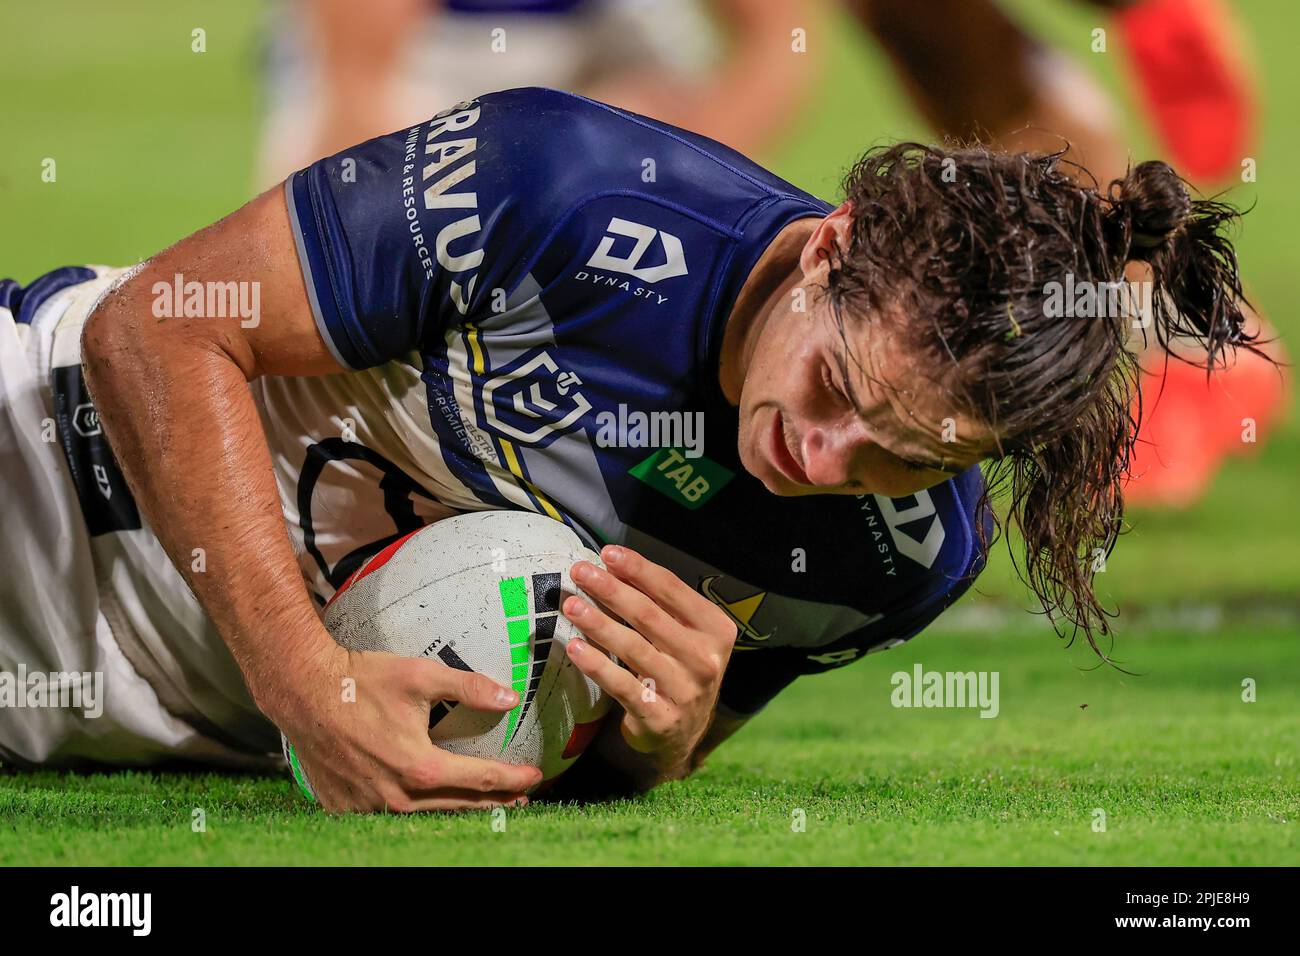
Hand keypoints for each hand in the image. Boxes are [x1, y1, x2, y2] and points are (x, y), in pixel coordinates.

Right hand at [271, 638, 542, 812]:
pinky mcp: (345, 806)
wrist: (302, 690)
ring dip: (456, 809)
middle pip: (458, 807)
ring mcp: (368, 806)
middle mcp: (395, 796)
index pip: (481, 780)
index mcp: (419, 767)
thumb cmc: (361, 681)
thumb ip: (470, 688)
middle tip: (519, 796)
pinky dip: (414, 809)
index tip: (535, 776)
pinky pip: (388, 815)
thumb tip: (511, 697)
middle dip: (493, 802)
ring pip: (424, 816)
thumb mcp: (421, 676)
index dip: (512, 779)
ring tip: (481, 801)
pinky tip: (427, 800)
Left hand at [561, 546, 738, 778]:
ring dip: (598, 623)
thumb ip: (658, 603)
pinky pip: (622, 685)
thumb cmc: (677, 668)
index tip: (607, 553)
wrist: (683, 732)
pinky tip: (575, 648)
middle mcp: (704, 658)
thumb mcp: (682, 634)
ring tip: (571, 605)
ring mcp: (684, 690)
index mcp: (715, 629)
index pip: (672, 590)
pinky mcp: (659, 716)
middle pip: (650, 615)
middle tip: (580, 571)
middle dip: (611, 590)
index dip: (638, 569)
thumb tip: (614, 564)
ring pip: (634, 648)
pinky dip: (597, 665)